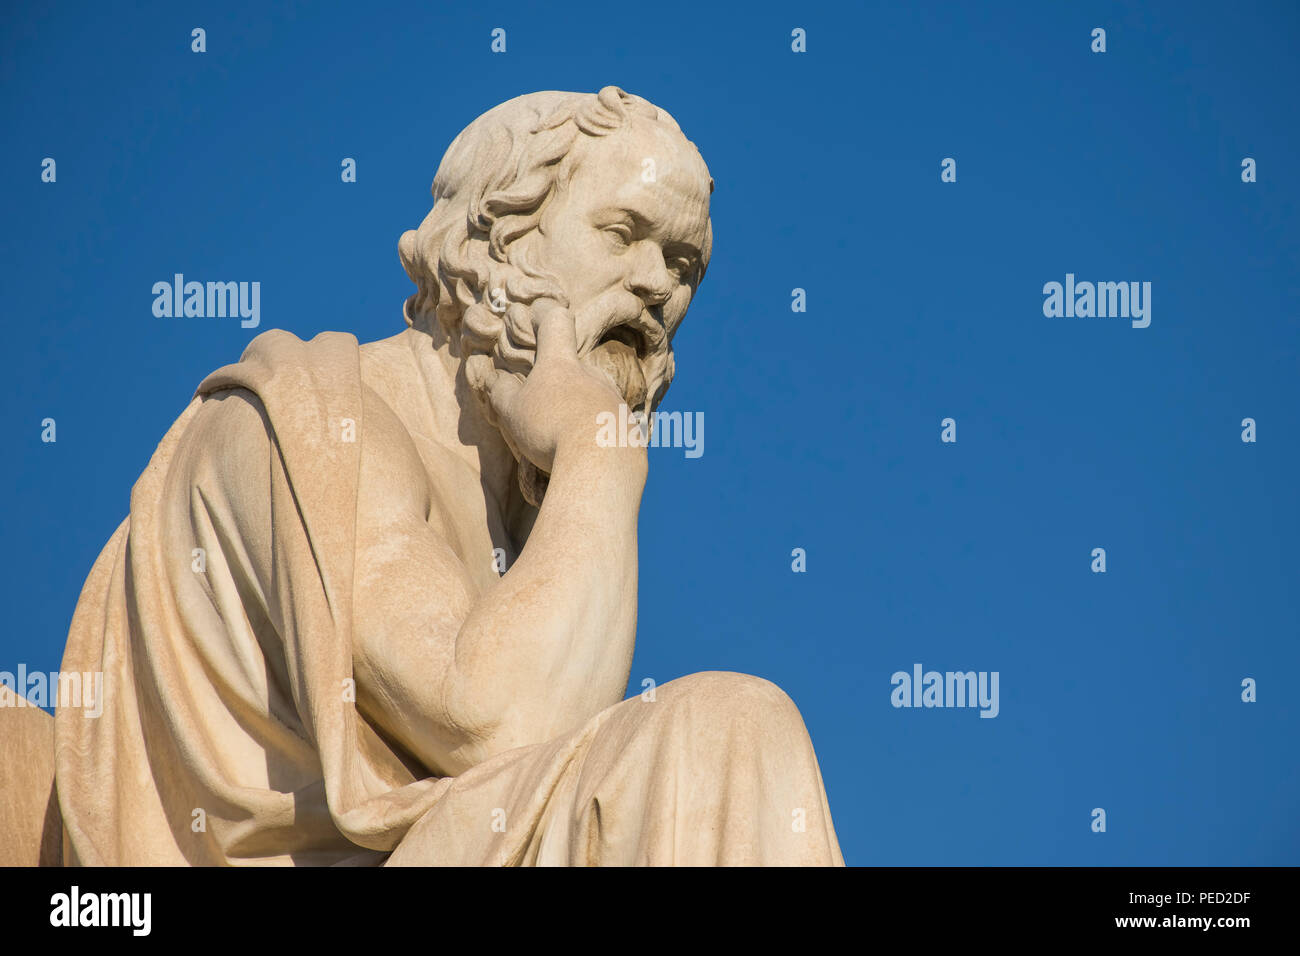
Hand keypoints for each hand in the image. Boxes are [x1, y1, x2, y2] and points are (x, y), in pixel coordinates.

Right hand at [485, 298, 630, 475]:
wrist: (601, 464)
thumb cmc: (550, 429)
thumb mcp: (513, 412)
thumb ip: (501, 391)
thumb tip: (497, 379)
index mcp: (561, 364)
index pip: (557, 322)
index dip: (546, 316)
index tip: (538, 319)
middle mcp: (592, 375)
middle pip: (576, 368)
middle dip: (562, 384)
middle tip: (546, 410)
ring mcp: (614, 399)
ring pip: (593, 398)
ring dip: (579, 412)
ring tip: (564, 441)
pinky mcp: (629, 425)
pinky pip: (609, 424)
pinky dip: (597, 435)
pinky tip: (586, 454)